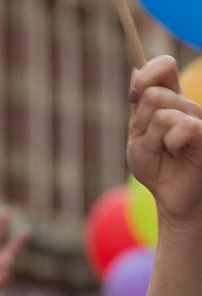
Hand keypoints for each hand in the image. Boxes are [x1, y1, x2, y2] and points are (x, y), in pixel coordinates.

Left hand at [130, 56, 201, 229]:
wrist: (171, 194)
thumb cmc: (156, 166)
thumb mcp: (139, 136)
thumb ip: (140, 106)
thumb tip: (136, 70)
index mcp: (170, 100)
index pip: (163, 67)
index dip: (147, 74)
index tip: (134, 95)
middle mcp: (187, 104)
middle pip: (153, 94)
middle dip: (141, 123)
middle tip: (152, 142)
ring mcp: (198, 117)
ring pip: (162, 113)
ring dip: (153, 139)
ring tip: (165, 151)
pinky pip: (182, 127)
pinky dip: (169, 142)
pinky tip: (176, 152)